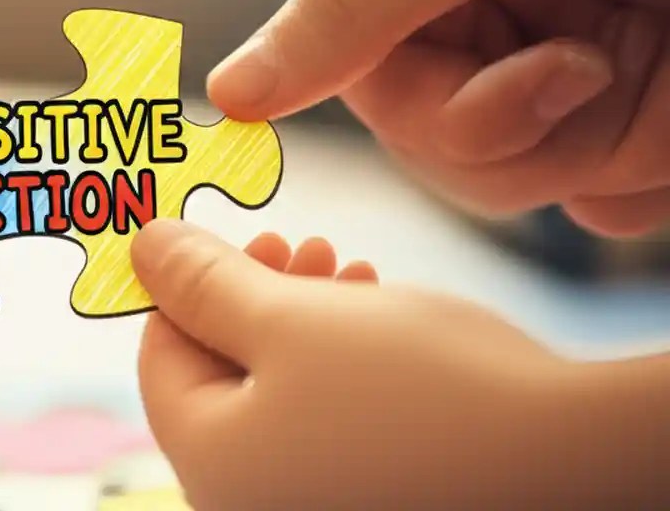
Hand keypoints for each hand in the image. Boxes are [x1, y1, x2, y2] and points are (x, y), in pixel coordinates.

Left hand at [133, 220, 585, 509]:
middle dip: (257, 295)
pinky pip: (331, 421)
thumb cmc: (422, 385)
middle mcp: (253, 503)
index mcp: (213, 469)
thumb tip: (140, 247)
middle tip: (303, 245)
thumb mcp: (290, 318)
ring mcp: (315, 505)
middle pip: (222, 375)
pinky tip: (381, 316)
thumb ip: (201, 283)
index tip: (239, 230)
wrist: (573, 458)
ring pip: (281, 390)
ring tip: (352, 272)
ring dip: (305, 317)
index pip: (160, 358)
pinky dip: (343, 361)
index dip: (188, 281)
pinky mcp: (373, 497)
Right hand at [207, 0, 669, 236]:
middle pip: (420, 101)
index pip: (358, 27)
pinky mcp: (628, 85)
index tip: (537, 83)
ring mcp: (558, 22)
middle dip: (510, 119)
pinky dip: (624, 176)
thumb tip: (232, 92)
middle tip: (600, 74)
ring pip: (501, 152)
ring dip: (590, 143)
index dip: (421, 89)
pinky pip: (576, 179)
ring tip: (667, 71)